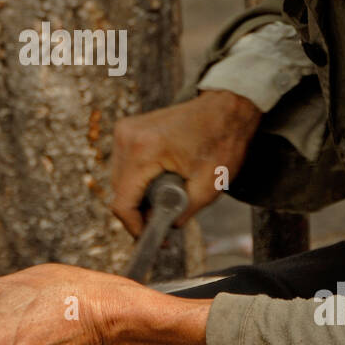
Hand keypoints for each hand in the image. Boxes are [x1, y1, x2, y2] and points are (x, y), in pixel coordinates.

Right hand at [110, 89, 262, 235]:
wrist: (225, 109)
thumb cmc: (221, 142)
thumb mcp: (207, 187)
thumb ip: (180, 213)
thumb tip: (161, 228)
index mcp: (145, 150)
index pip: (123, 202)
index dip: (135, 226)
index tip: (152, 236)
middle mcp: (128, 137)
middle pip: (119, 192)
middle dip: (139, 211)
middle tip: (165, 218)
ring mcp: (125, 130)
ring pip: (119, 180)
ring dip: (138, 195)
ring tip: (166, 196)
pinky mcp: (128, 130)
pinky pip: (124, 166)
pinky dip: (138, 179)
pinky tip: (160, 179)